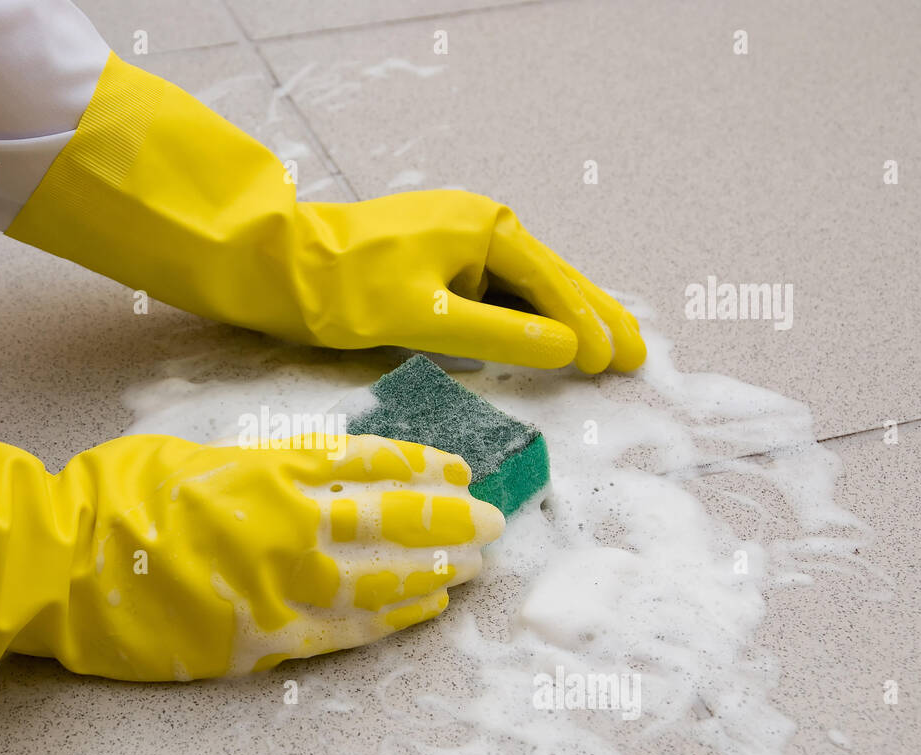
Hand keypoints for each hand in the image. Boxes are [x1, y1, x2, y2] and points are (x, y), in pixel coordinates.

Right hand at [27, 432, 505, 679]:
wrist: (60, 566)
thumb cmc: (114, 497)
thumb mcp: (195, 452)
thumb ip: (265, 463)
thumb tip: (320, 469)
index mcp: (270, 472)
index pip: (371, 465)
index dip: (424, 466)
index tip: (461, 468)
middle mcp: (289, 527)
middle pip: (395, 521)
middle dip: (453, 521)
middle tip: (497, 521)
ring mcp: (281, 589)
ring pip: (384, 579)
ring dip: (439, 570)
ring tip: (478, 564)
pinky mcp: (264, 640)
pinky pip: (348, 630)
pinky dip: (395, 616)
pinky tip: (428, 605)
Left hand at [293, 190, 645, 372]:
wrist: (280, 266)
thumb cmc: (347, 290)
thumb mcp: (430, 319)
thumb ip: (503, 337)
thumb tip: (569, 349)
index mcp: (484, 228)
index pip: (552, 285)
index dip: (589, 327)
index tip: (621, 363)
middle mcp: (478, 226)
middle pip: (551, 280)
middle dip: (596, 319)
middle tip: (640, 355)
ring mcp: (457, 240)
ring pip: (525, 287)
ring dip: (565, 320)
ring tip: (610, 348)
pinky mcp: (436, 259)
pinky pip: (494, 290)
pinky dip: (524, 316)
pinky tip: (546, 336)